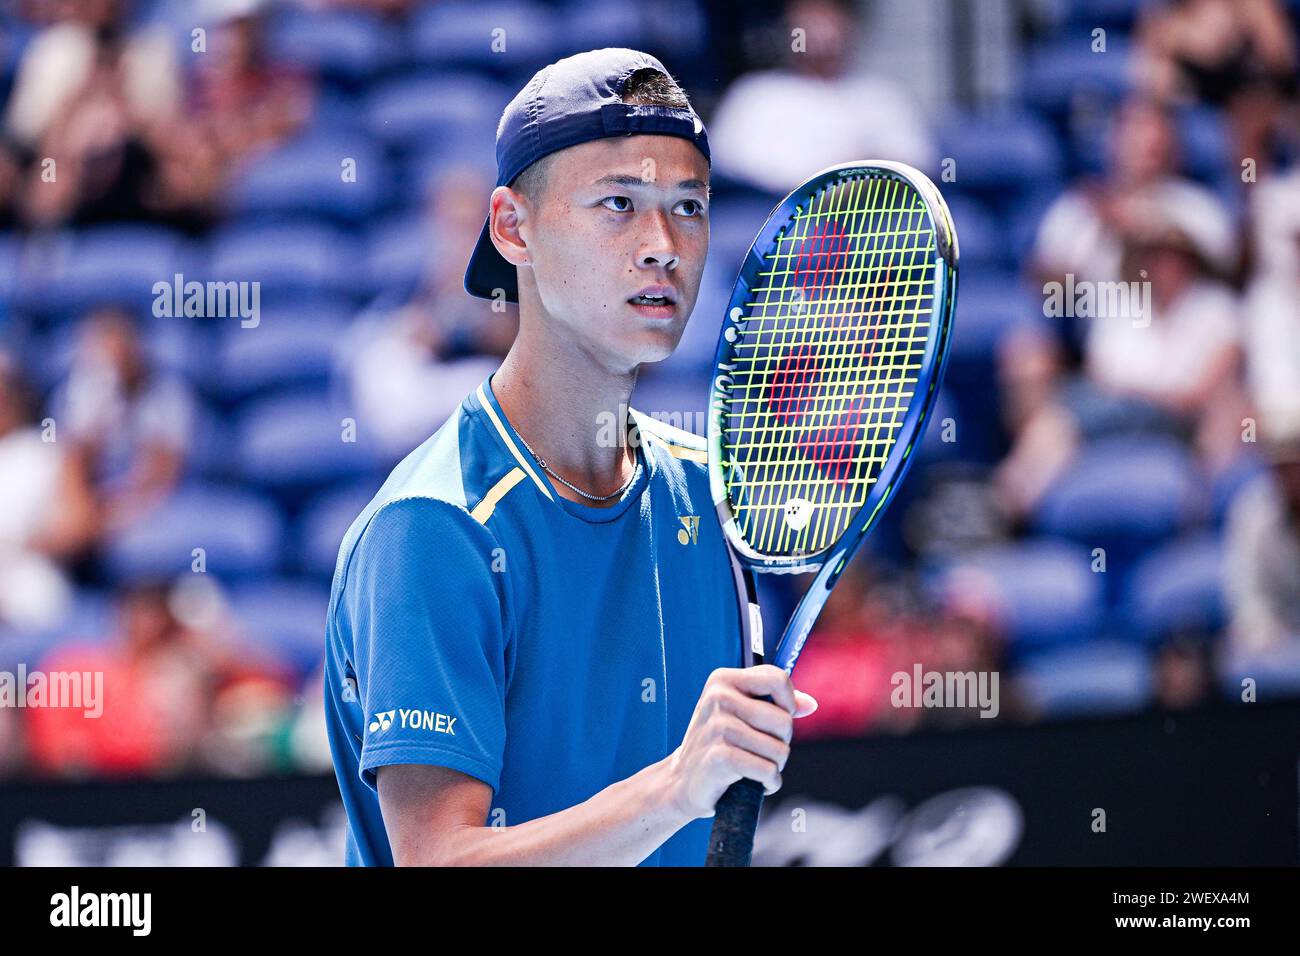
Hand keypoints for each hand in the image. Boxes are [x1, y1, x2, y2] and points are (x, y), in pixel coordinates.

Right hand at [667, 666, 817, 819]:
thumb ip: (776, 704)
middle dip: (781, 743)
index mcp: (723, 680)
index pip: (777, 678)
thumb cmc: (718, 744)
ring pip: (779, 750)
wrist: (682, 780)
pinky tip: (753, 782)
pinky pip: (767, 770)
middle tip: (759, 751)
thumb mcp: (742, 714)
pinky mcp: (720, 756)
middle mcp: (719, 697)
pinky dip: (768, 783)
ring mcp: (718, 727)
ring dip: (774, 766)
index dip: (788, 703)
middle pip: (784, 720)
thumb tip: (810, 704)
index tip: (777, 720)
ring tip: (753, 766)